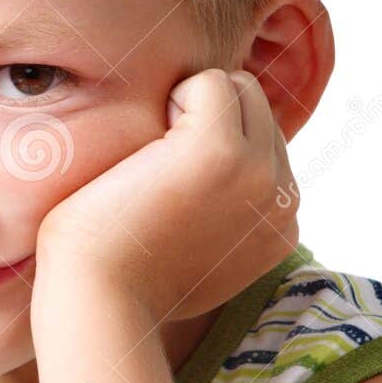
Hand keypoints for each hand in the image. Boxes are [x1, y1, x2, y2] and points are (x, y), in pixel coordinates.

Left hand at [35, 68, 299, 325]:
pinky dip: (171, 97)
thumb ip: (227, 213)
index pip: (264, 145)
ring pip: (240, 90)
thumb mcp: (196, 250)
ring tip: (153, 165)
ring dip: (188, 108)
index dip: (210, 147)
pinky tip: (146, 152)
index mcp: (283, 227)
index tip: (171, 195)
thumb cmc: (124, 277)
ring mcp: (260, 174)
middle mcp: (283, 200)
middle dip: (204, 120)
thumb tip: (218, 176)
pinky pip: (211, 81)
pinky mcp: (222, 151)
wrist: (98, 301)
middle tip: (156, 174)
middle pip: (257, 109)